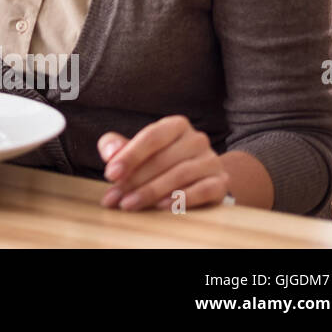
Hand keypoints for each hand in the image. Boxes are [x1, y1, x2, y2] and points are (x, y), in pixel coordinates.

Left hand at [98, 115, 228, 210]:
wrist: (202, 178)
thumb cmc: (160, 160)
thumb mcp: (137, 149)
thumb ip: (117, 146)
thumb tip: (110, 153)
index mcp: (176, 125)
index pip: (151, 137)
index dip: (129, 156)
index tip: (110, 174)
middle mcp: (197, 139)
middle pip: (162, 159)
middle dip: (134, 180)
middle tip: (114, 197)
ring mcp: (212, 160)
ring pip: (180, 175)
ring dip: (151, 192)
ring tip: (129, 204)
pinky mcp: (221, 182)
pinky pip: (203, 190)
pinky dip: (181, 198)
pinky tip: (160, 206)